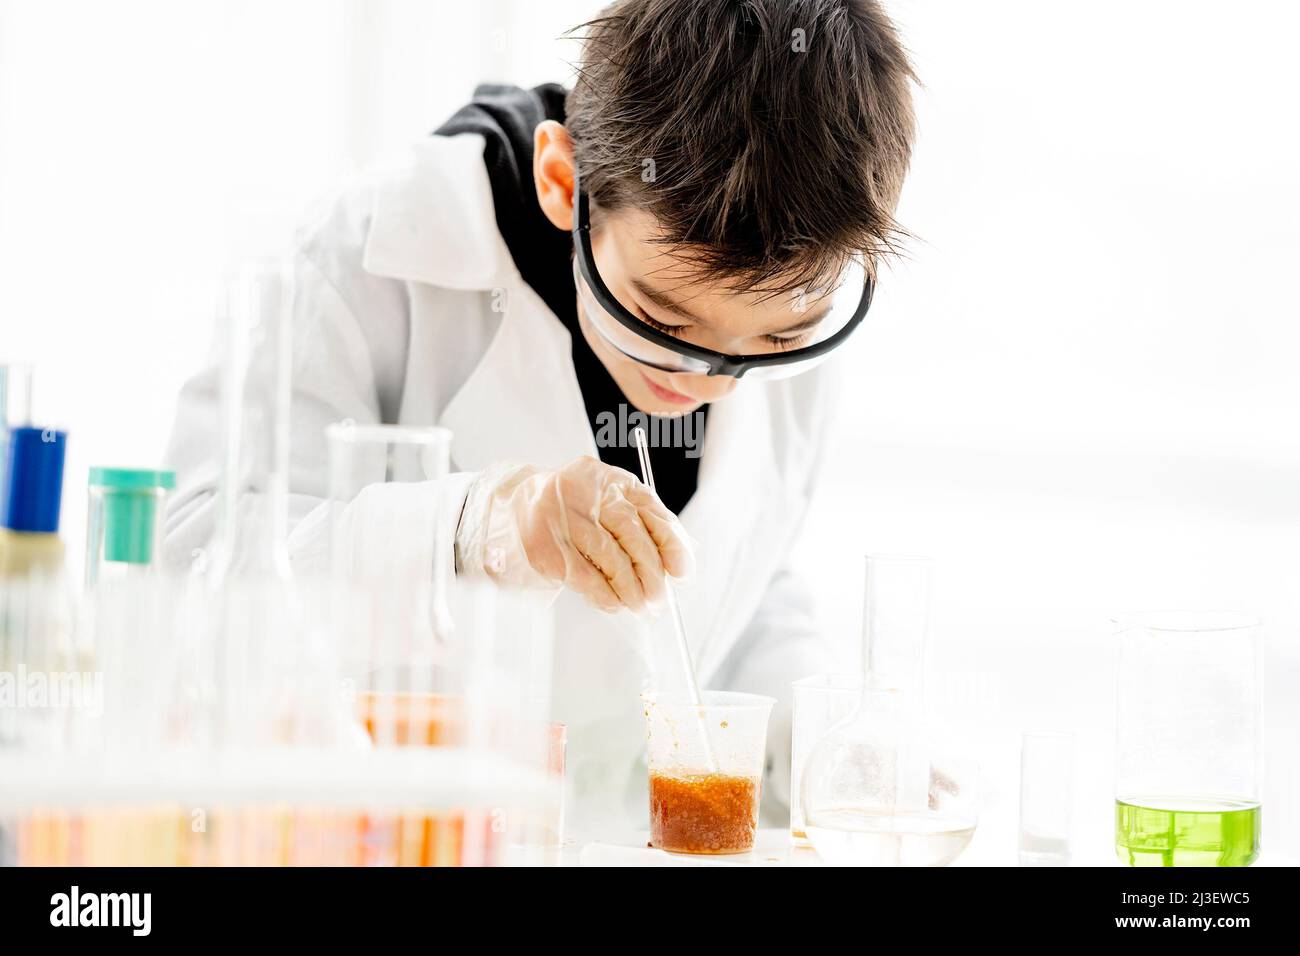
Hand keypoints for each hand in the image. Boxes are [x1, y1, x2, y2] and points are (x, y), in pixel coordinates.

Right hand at [457, 457, 692, 611]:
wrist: (520, 504)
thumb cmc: (579, 509)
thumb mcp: (613, 504)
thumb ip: (648, 525)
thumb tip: (684, 560)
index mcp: (613, 480)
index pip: (651, 510)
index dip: (671, 542)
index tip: (683, 571)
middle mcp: (589, 492)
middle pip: (631, 533)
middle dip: (651, 572)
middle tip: (660, 598)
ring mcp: (564, 517)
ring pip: (609, 556)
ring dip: (629, 588)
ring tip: (640, 605)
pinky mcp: (544, 544)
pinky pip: (582, 574)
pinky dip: (603, 594)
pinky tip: (614, 603)